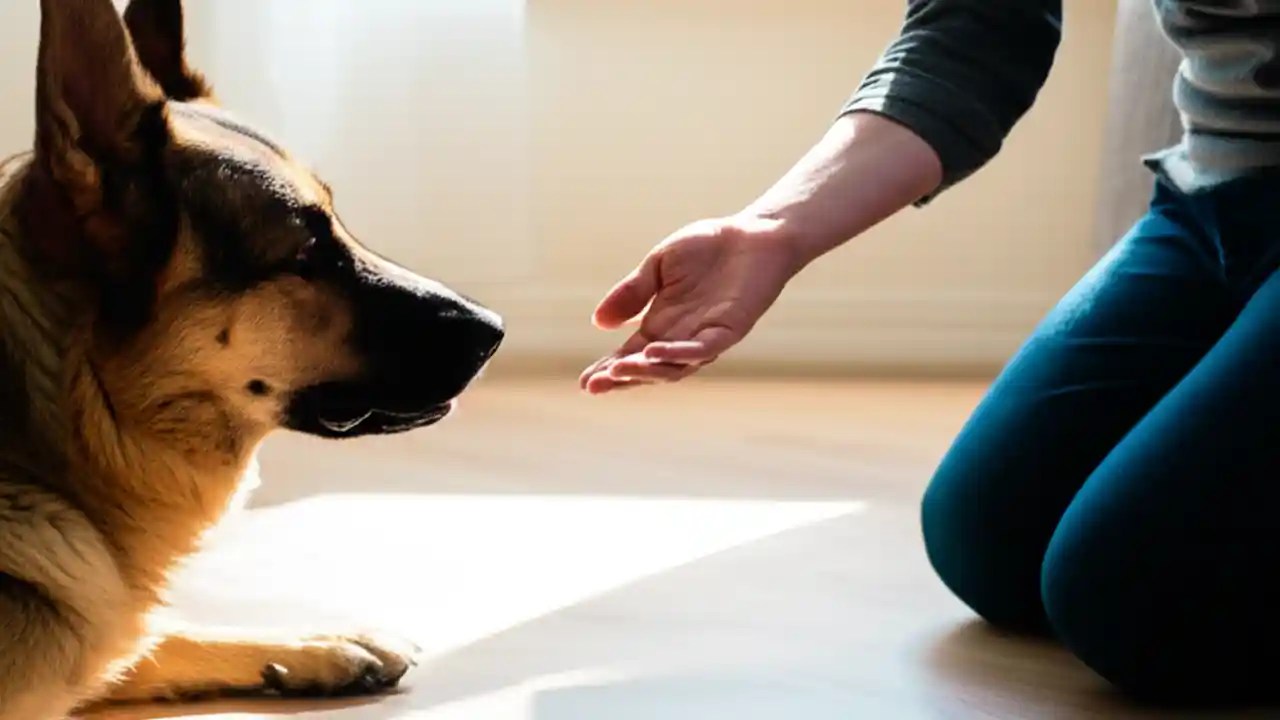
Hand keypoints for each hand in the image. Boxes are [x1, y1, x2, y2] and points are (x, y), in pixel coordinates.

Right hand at [579, 216, 801, 393]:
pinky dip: (677, 353)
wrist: (753, 234)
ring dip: (645, 371)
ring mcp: (705, 336)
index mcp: (661, 323)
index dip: (608, 369)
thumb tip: (598, 322)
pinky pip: (702, 349)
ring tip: (618, 370)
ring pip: (674, 366)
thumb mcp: (658, 265)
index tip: (584, 382)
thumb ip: (632, 292)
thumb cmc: (708, 247)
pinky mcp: (729, 330)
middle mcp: (681, 336)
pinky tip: (654, 352)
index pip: (630, 354)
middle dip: (621, 378)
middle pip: (648, 368)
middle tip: (594, 386)